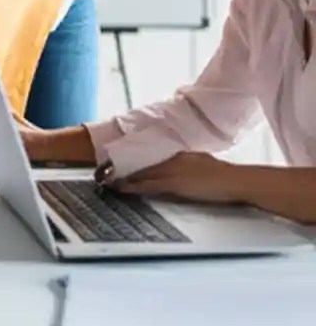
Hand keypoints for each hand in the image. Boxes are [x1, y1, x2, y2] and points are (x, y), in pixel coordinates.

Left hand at [109, 152, 240, 204]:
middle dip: (123, 166)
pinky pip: (149, 185)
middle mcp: (174, 159)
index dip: (133, 159)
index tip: (118, 162)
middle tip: (105, 169)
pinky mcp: (176, 183)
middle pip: (142, 161)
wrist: (237, 181)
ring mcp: (174, 170)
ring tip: (106, 179)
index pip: (151, 155)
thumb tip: (177, 169)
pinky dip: (133, 186)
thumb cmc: (224, 176)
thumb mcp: (202, 164)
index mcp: (180, 154)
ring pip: (142, 172)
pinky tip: (121, 188)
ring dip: (123, 176)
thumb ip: (187, 164)